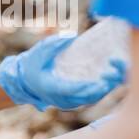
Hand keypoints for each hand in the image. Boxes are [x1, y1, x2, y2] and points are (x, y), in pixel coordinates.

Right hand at [0, 34, 125, 110]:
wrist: (24, 81)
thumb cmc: (31, 65)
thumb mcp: (39, 51)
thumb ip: (53, 44)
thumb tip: (72, 37)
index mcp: (52, 87)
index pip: (72, 90)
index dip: (88, 87)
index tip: (101, 81)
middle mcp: (60, 98)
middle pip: (85, 98)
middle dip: (101, 88)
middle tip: (114, 76)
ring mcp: (66, 101)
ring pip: (88, 100)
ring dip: (103, 90)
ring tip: (115, 77)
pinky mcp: (71, 100)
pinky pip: (87, 98)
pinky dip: (98, 91)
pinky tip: (109, 80)